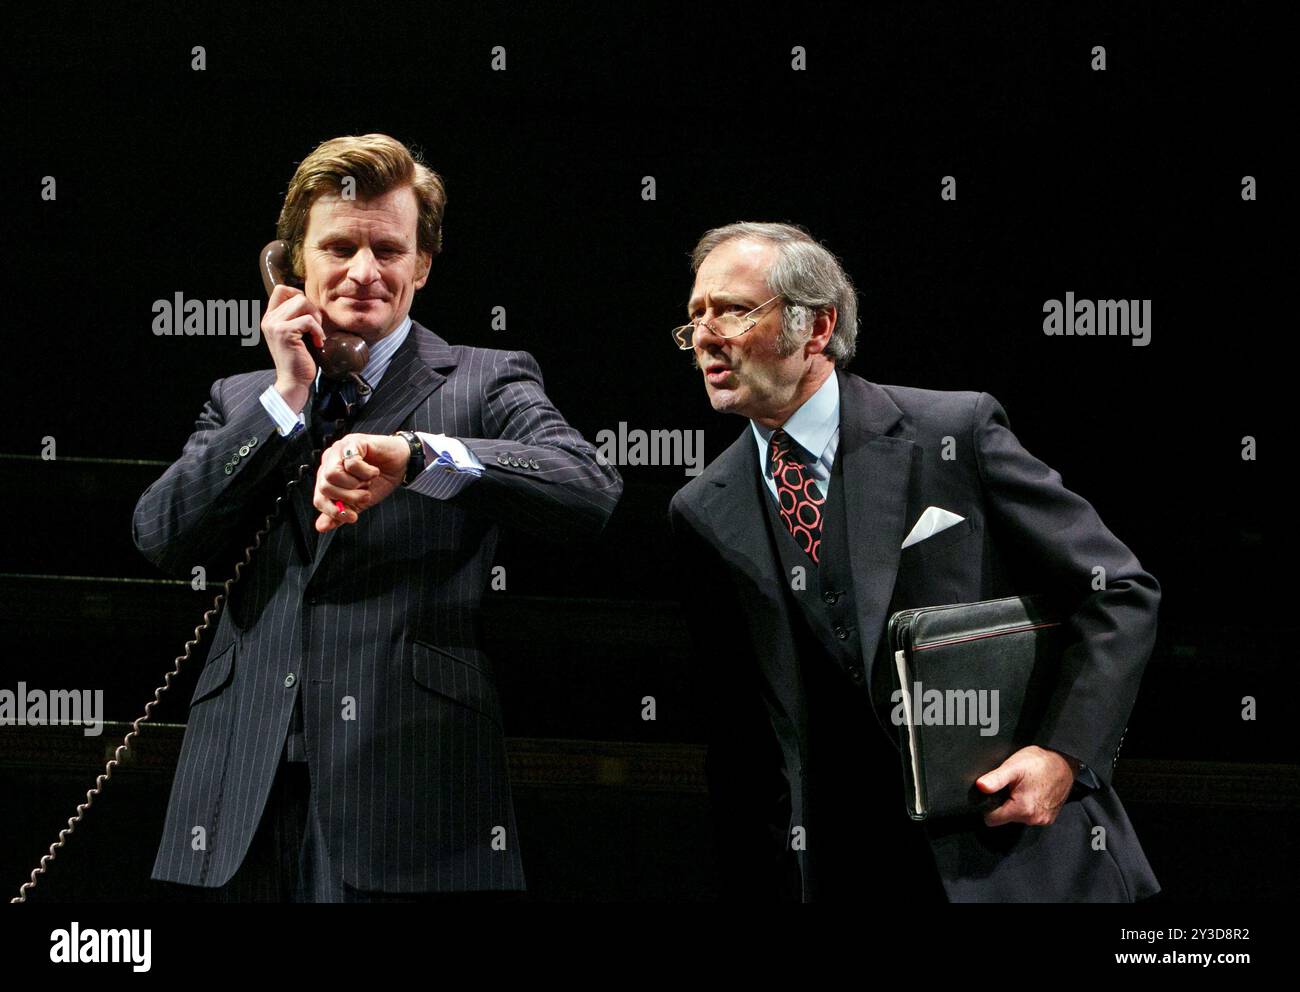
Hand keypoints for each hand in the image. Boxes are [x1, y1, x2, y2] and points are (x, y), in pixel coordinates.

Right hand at [262, 283, 325, 410]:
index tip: (309, 312)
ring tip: (317, 334)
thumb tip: (310, 303)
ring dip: (316, 318)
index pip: (280, 289)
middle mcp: (269, 319)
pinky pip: (308, 320)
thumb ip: (296, 317)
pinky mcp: (284, 333)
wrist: (293, 381)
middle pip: (296, 295)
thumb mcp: (295, 334)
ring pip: (302, 302)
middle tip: (316, 327)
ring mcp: (275, 325)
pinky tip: (318, 342)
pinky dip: (318, 330)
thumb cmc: (299, 359)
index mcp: (270, 318)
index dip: (298, 294)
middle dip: (312, 309)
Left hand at [312, 433, 409, 531]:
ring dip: (356, 484)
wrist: (402, 464)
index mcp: (327, 477)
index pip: (319, 499)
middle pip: (324, 487)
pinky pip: (351, 463)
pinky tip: (374, 471)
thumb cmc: (381, 480)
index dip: (334, 511)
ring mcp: (340, 450)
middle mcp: (329, 461)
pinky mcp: (352, 441)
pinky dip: (366, 472)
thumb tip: (321, 527)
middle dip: (348, 497)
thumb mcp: (360, 501)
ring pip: (333, 475)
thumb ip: (340, 512)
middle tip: (365, 494)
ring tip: (368, 481)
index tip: (354, 517)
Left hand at [976, 745, 1078, 827]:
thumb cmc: (1041, 763)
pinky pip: (1030, 815)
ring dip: (1016, 804)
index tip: (993, 795)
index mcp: (1022, 809)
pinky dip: (1028, 805)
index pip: (992, 820)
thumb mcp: (1014, 766)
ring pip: (1018, 816)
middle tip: (1011, 786)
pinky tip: (1032, 791)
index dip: (988, 807)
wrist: (1065, 763)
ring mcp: (1043, 819)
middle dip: (1004, 803)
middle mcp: (1033, 819)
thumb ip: (996, 778)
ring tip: (1023, 787)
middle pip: (1005, 818)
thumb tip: (980, 787)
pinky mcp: (1049, 817)